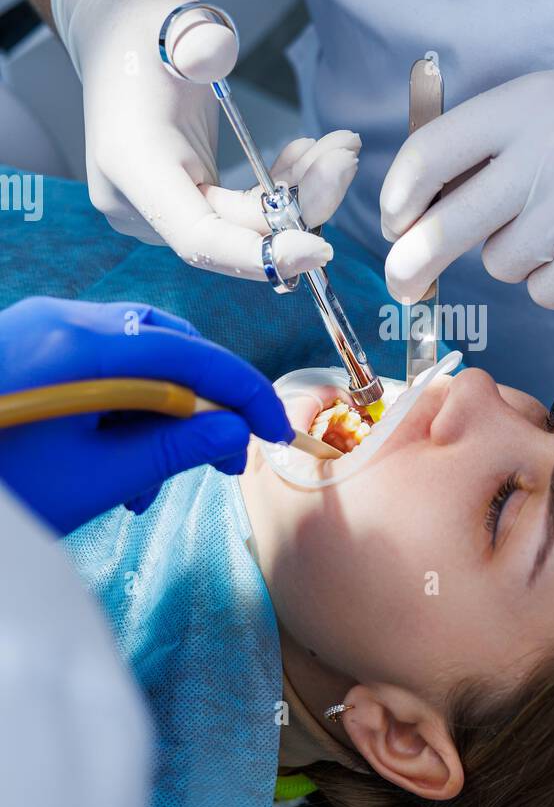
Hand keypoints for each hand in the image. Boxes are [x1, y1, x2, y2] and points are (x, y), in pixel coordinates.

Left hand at [0, 298, 291, 533]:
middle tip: (223, 460)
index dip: (242, 391)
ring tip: (150, 483)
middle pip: (165, 343)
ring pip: (132, 355)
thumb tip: (231, 433)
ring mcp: (37, 327)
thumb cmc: (1, 488)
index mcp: (80, 345)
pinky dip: (120, 404)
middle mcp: (60, 318)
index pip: (190, 353)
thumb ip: (172, 450)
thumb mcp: (92, 479)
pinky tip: (113, 461)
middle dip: (201, 402)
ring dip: (159, 410)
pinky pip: (94, 361)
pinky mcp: (22, 345)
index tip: (274, 431)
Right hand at [51, 0, 359, 278]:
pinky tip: (307, 155)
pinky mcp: (181, 205)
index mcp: (131, 164)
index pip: (198, 237)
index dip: (259, 254)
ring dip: (299, 193)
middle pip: (234, 232)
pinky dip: (278, 190)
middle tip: (348, 158)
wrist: (118, 35)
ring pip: (244, 225)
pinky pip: (241, 212)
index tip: (320, 249)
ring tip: (340, 149)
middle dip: (302, 203)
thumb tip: (217, 53)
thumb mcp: (173, 21)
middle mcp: (138, 202)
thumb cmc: (144, 27)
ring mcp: (158, 210)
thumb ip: (197, 40)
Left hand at [380, 67, 553, 307]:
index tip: (393, 221)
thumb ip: (488, 142)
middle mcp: (550, 151)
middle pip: (446, 225)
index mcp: (528, 103)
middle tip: (401, 282)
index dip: (399, 196)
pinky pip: (541, 291)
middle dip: (413, 261)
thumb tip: (411, 209)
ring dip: (518, 256)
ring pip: (498, 263)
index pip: (431, 153)